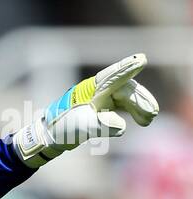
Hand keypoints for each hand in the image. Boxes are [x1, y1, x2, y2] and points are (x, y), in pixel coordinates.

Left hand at [14, 53, 158, 169]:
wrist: (50, 135)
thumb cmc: (63, 128)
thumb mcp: (81, 128)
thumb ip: (101, 126)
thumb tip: (122, 127)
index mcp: (92, 89)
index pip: (113, 77)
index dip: (127, 69)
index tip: (141, 60)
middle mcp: (99, 90)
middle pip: (126, 89)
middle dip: (140, 100)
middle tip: (151, 114)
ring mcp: (102, 98)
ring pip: (127, 97)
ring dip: (139, 107)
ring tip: (148, 120)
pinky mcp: (103, 107)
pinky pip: (123, 106)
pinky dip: (133, 112)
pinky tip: (142, 121)